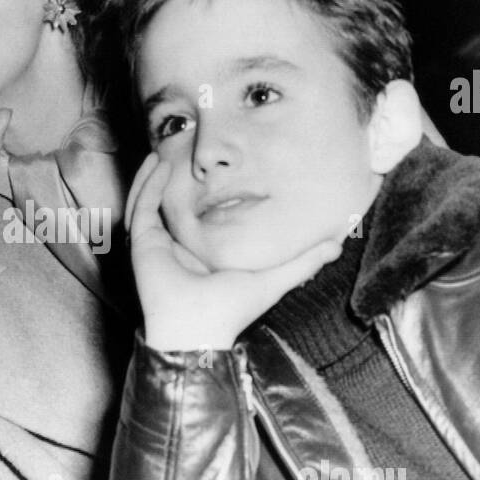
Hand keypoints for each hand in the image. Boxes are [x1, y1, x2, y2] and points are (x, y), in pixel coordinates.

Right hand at [126, 154, 340, 351]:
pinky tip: (159, 163)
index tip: (207, 172)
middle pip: (165, 206)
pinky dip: (148, 184)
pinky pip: (143, 206)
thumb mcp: (274, 278)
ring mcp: (156, 246)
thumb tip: (336, 246)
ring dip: (152, 176)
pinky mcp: (144, 243)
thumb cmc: (232, 310)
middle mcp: (173, 250)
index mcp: (197, 257)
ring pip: (148, 201)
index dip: (195, 194)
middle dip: (166, 180)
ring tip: (161, 150)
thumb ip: (303, 262)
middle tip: (175, 152)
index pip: (192, 220)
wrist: (202, 328)